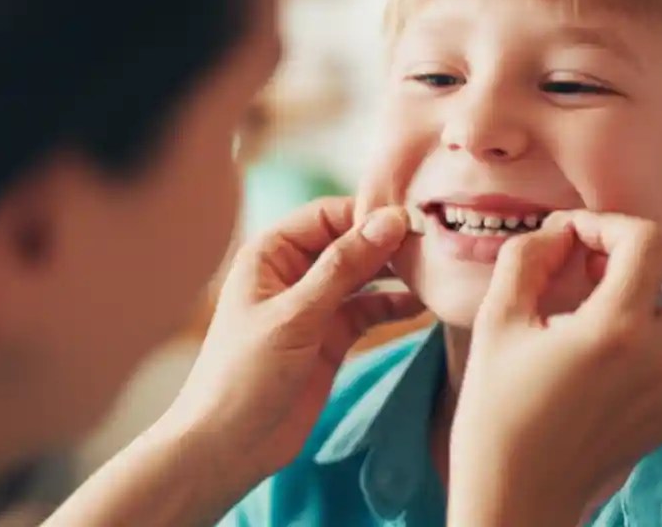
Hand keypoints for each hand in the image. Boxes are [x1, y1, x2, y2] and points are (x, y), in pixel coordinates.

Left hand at [161, 197, 423, 490]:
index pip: (328, 215)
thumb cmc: (243, 375)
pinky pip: (369, 311)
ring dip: (396, 275)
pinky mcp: (331, 338)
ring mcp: (314, 306)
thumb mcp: (295, 315)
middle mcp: (293, 272)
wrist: (228, 447)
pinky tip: (422, 305)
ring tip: (433, 274)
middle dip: (388, 245)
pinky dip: (394, 307)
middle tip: (431, 250)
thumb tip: (389, 221)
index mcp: (270, 253)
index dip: (368, 216)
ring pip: (364, 277)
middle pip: (350, 243)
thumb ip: (343, 267)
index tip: (411, 223)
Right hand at [449, 211, 661, 526]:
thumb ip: (526, 259)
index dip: (609, 224)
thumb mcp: (495, 321)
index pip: (650, 243)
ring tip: (658, 302)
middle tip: (636, 269)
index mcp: (615, 333)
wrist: (518, 492)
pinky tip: (656, 338)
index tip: (576, 238)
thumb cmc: (498, 410)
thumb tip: (561, 232)